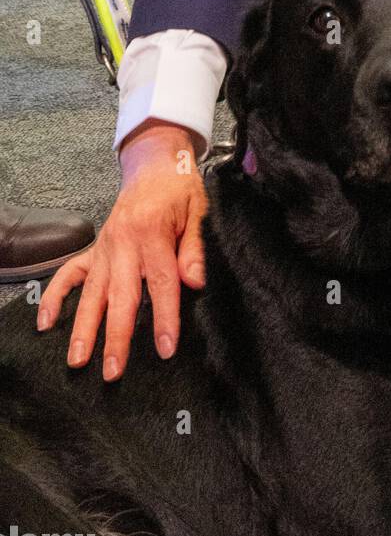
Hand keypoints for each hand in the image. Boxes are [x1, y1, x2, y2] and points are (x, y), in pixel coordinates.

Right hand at [37, 121, 208, 380]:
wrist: (155, 164)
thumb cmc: (180, 189)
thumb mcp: (199, 212)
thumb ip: (195, 249)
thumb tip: (195, 283)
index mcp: (152, 234)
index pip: (161, 283)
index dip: (164, 317)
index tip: (166, 349)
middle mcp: (123, 244)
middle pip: (120, 296)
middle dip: (116, 336)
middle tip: (112, 371)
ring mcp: (104, 247)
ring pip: (92, 293)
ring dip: (83, 328)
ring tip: (77, 360)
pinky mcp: (95, 248)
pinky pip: (69, 273)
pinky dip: (56, 297)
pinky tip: (46, 323)